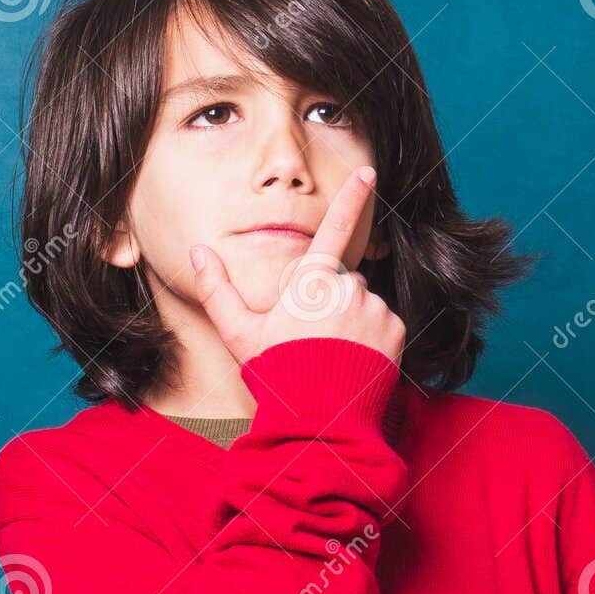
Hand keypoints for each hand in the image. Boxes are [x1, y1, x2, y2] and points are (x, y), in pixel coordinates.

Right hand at [188, 165, 405, 368]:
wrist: (319, 420)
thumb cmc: (276, 374)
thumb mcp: (239, 333)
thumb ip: (218, 289)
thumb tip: (199, 252)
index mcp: (311, 282)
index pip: (334, 228)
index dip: (352, 196)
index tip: (368, 173)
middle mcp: (347, 289)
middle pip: (342, 281)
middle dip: (330, 299)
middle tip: (312, 336)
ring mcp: (374, 309)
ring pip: (364, 301)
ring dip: (352, 319)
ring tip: (331, 353)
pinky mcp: (395, 330)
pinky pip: (384, 322)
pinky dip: (373, 336)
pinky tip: (353, 359)